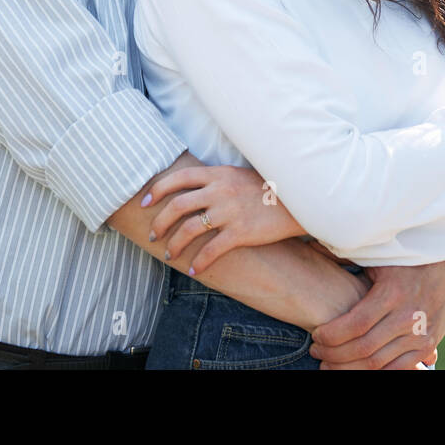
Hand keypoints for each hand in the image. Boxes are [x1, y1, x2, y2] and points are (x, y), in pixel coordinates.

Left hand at [142, 165, 306, 275]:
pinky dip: (199, 262)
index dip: (157, 190)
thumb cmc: (267, 188)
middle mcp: (220, 190)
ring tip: (170, 255)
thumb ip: (215, 180)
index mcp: (218, 174)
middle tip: (153, 235)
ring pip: (190, 229)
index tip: (145, 202)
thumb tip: (191, 189)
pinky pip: (212, 249)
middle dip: (160, 222)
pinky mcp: (241, 232)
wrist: (300, 198)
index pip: (178, 178)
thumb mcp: (238, 175)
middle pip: (178, 205)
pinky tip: (194, 270)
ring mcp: (230, 211)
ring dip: (175, 244)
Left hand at [308, 258, 444, 369]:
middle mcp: (409, 316)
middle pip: (364, 348)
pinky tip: (357, 368)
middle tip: (317, 353)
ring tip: (330, 365)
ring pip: (379, 363)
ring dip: (350, 368)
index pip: (355, 325)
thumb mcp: (376, 255)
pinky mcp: (429, 344)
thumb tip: (310, 248)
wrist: (444, 268)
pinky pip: (399, 368)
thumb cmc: (401, 258)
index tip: (316, 336)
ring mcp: (421, 333)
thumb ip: (344, 256)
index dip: (331, 336)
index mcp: (393, 292)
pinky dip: (376, 372)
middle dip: (334, 355)